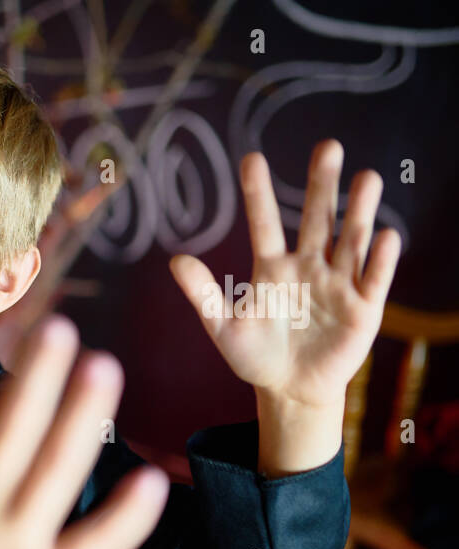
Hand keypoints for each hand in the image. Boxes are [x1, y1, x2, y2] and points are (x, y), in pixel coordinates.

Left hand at [169, 140, 401, 410]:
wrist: (289, 390)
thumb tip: (175, 259)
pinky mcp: (363, 308)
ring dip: (359, 211)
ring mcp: (337, 285)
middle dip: (321, 186)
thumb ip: (203, 294)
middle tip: (327, 146)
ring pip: (350, 240)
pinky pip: (373, 279)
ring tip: (366, 178)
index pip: (264, 224)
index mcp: (273, 268)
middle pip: (317, 219)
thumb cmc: (255, 357)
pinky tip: (384, 235)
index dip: (257, 194)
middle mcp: (308, 267)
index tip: (250, 158)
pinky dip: (379, 259)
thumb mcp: (223, 328)